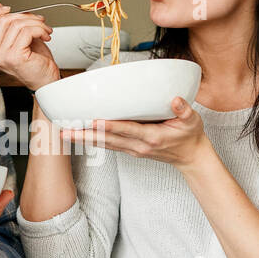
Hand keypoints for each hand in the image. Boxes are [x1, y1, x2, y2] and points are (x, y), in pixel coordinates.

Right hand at [0, 1, 60, 90]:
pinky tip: (46, 35)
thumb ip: (8, 23)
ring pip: (16, 24)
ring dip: (36, 23)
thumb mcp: (20, 37)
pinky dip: (39, 29)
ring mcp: (2, 56)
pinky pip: (26, 31)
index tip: (8, 9)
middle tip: (38, 21)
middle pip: (3, 20)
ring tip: (45, 29)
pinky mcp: (14, 56)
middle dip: (25, 16)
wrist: (47, 80)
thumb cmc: (36, 62)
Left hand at [62, 97, 210, 170]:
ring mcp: (133, 149)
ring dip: (84, 139)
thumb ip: (184, 111)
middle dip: (86, 135)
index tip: (95, 121)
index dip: (111, 126)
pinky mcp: (130, 149)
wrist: (190, 157)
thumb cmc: (190, 137)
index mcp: (152, 137)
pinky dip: (93, 141)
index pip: (128, 130)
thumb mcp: (193, 122)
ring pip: (104, 144)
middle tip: (66, 130)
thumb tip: (177, 100)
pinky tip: (80, 136)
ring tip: (65, 133)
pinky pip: (108, 145)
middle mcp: (139, 145)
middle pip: (108, 140)